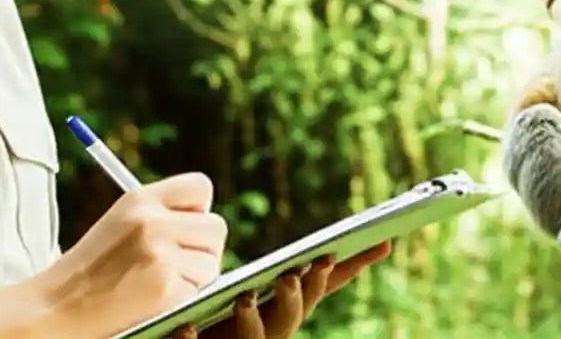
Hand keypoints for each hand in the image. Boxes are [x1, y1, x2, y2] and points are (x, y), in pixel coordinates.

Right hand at [32, 173, 227, 337]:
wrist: (60, 306)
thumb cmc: (93, 269)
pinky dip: (183, 298)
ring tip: (159, 282)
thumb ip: (161, 215)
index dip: (200, 210)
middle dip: (205, 249)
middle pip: (216, 227)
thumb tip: (207, 223)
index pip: (201, 186)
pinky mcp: (164, 286)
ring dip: (195, 278)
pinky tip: (154, 299)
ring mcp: (159, 253)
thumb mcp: (122, 223)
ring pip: (212, 262)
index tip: (187, 228)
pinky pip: (198, 289)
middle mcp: (151, 221)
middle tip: (179, 264)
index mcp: (140, 199)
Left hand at [171, 241, 390, 338]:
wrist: (183, 333)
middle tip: (292, 275)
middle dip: (296, 297)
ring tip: (244, 299)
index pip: (322, 287)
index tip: (377, 244)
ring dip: (252, 321)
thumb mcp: (251, 283)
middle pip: (292, 317)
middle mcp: (268, 331)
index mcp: (282, 309)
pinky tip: (187, 327)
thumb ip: (280, 269)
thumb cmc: (219, 310)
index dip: (349, 269)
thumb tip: (315, 233)